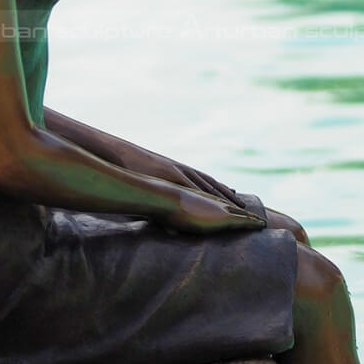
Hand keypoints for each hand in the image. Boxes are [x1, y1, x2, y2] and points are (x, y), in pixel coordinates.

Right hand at [117, 146, 246, 207]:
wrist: (119, 153)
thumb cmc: (131, 169)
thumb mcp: (149, 182)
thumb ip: (159, 192)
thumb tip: (162, 209)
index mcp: (178, 171)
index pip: (204, 182)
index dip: (220, 190)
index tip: (234, 198)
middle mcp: (181, 169)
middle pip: (210, 183)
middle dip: (227, 195)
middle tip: (244, 206)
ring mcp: (176, 169)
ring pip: (204, 183)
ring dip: (221, 194)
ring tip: (237, 205)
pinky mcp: (170, 171)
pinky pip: (188, 184)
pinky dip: (201, 192)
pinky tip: (212, 200)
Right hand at [158, 187, 265, 235]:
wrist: (166, 199)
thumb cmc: (164, 208)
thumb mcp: (170, 216)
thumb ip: (174, 224)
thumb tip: (168, 232)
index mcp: (204, 203)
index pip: (221, 207)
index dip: (230, 212)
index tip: (238, 215)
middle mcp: (214, 203)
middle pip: (235, 209)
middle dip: (246, 214)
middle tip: (257, 221)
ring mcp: (220, 209)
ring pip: (242, 214)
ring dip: (253, 219)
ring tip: (264, 224)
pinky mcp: (223, 218)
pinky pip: (244, 221)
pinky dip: (254, 223)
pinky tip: (263, 226)